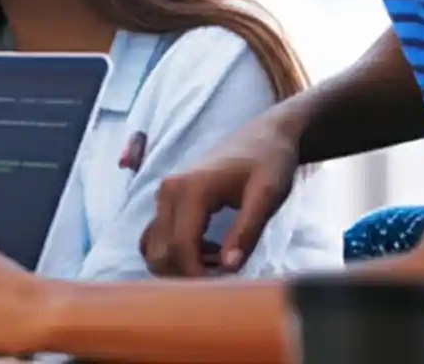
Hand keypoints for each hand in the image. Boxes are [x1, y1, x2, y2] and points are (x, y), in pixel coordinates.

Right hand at [141, 104, 300, 276]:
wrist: (264, 135)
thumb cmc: (269, 161)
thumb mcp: (268, 195)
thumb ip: (247, 231)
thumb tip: (229, 268)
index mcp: (191, 189)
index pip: (180, 246)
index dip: (197, 275)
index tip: (225, 287)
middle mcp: (169, 191)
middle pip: (161, 250)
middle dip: (188, 273)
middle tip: (225, 274)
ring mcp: (165, 194)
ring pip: (154, 246)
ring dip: (180, 264)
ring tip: (218, 261)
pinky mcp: (169, 198)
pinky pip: (158, 235)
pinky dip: (175, 252)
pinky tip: (208, 250)